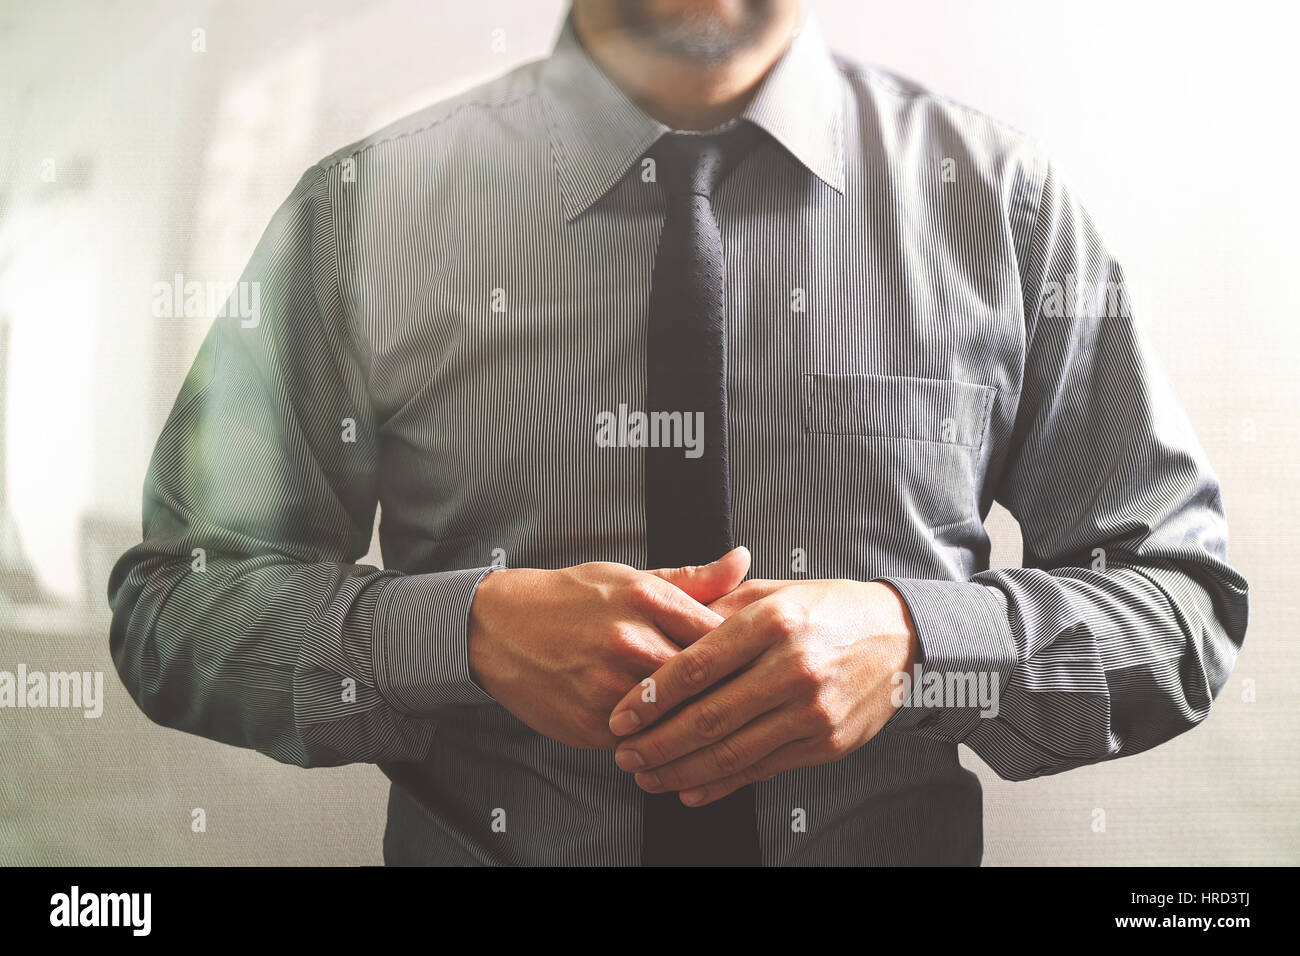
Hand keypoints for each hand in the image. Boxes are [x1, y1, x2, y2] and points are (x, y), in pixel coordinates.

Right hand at [467, 548, 750, 749]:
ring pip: (677, 718)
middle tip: (754, 702)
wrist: (496, 628)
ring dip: (699, 726)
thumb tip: (742, 559)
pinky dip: (661, 742)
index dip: (747, 651)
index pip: (721, 632)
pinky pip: (642, 741)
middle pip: (706, 680)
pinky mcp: (590, 723)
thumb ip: (692, 579)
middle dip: (732, 693)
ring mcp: (609, 685)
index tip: (759, 662)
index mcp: (645, 598)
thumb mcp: (628, 577)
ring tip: (722, 728)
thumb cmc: (569, 599)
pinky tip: (674, 740)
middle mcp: (629, 640)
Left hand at [606, 578, 917, 804]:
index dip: (651, 697)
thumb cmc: (825, 611)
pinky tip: (690, 788)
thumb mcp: (770, 591)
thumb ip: (714, 608)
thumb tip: (657, 628)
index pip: (697, 666)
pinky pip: (762, 769)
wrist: (898, 637)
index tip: (621, 714)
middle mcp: (793, 667)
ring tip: (647, 775)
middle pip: (710, 717)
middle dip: (657, 742)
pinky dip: (721, 784)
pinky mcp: (826, 743)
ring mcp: (812, 710)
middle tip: (624, 753)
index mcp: (772, 622)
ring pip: (733, 752)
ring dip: (681, 771)